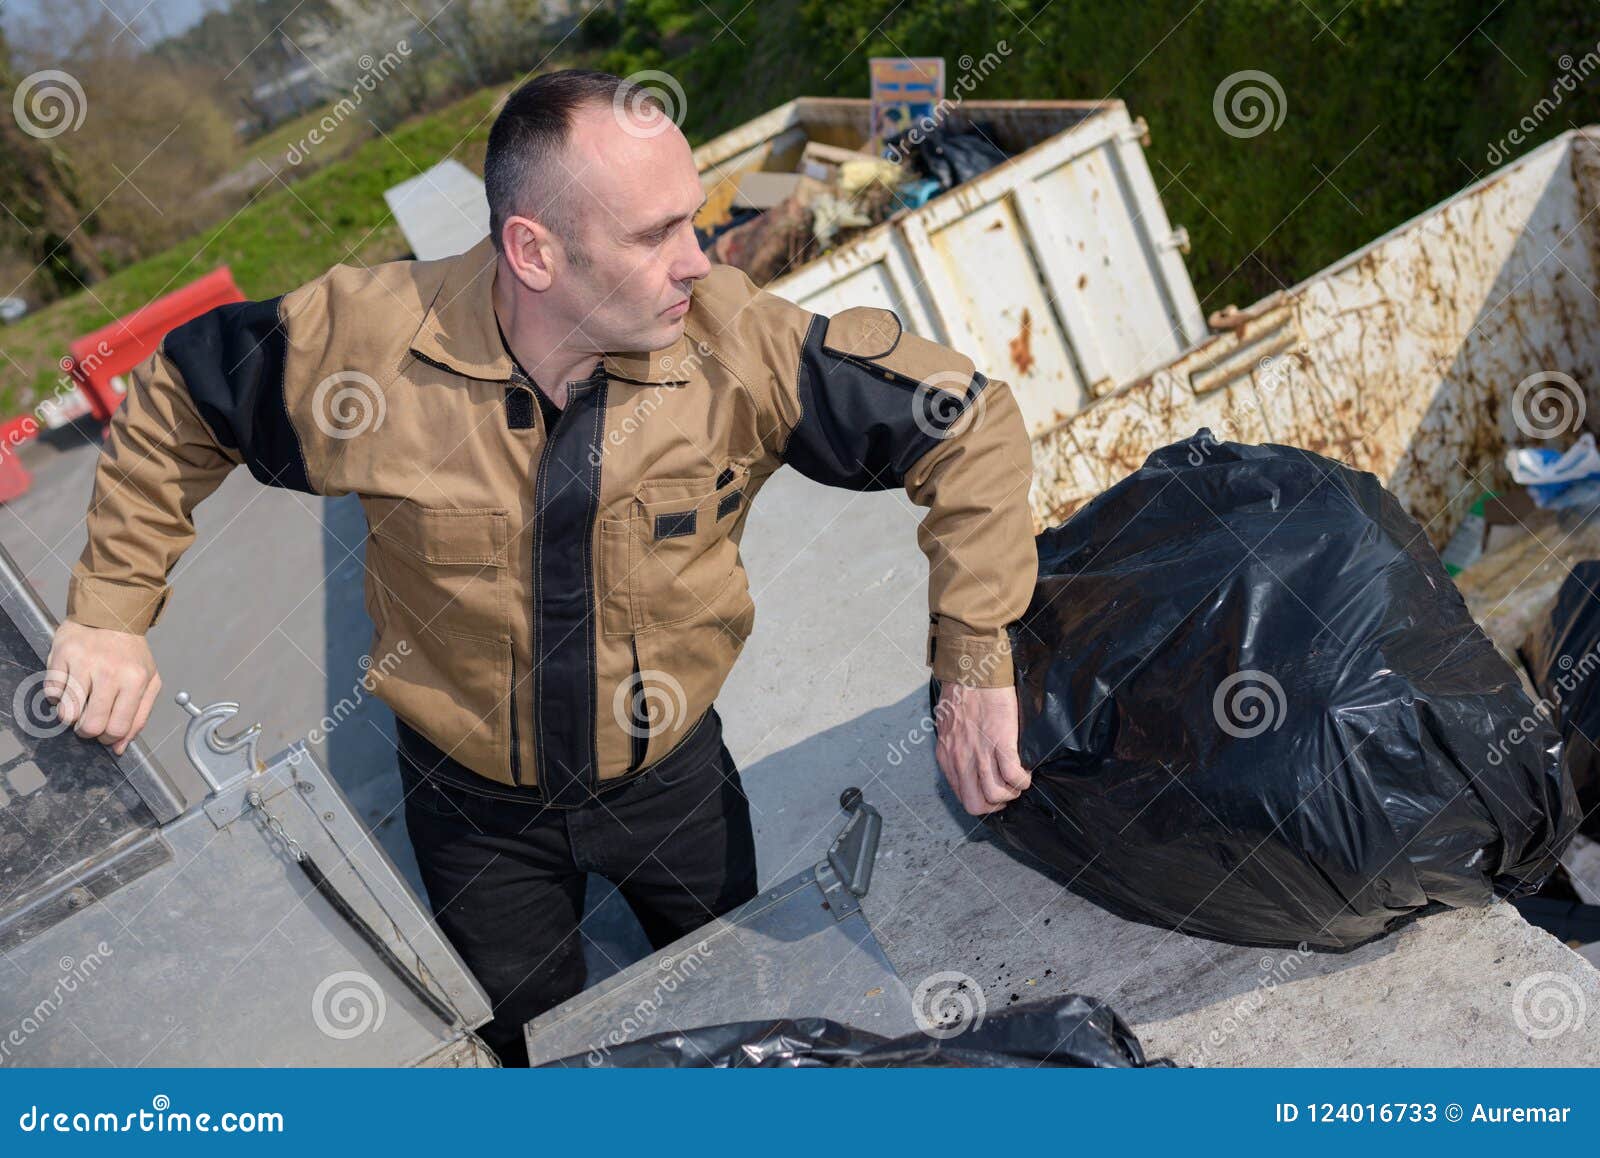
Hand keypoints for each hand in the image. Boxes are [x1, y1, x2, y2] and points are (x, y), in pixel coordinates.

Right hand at [42, 621, 161, 754]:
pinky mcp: (61, 656)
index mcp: (135, 681)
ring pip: (67, 713)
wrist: (111, 613)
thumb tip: (118, 748)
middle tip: (89, 720)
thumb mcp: (149, 681)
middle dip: (87, 731)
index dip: (107, 738)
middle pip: (90, 726)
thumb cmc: (130, 653)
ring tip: (79, 701)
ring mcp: (84, 664)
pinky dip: (57, 697)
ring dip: (70, 714)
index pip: (117, 728)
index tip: (104, 732)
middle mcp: (110, 672)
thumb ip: (138, 716)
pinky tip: (69, 685)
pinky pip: (51, 693)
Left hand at [934, 681, 1030, 815]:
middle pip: (976, 805)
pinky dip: (1023, 780)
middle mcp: (960, 759)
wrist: (970, 671)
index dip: (981, 798)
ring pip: (995, 796)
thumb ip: (955, 747)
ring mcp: (980, 752)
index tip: (992, 789)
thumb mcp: (948, 726)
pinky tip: (1026, 771)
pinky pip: (1013, 776)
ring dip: (1011, 793)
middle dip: (995, 804)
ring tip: (1018, 780)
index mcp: (947, 756)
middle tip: (1006, 791)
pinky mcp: (1000, 741)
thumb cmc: (961, 693)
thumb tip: (967, 757)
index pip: (961, 795)